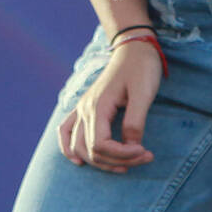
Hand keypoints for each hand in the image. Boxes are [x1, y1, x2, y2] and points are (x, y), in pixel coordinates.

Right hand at [58, 39, 161, 171]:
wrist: (134, 48)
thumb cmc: (141, 67)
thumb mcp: (144, 93)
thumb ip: (135, 121)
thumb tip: (131, 147)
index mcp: (98, 105)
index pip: (100, 145)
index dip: (123, 155)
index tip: (145, 152)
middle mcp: (85, 109)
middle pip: (91, 151)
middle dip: (118, 161)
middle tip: (144, 157)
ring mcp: (82, 108)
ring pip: (80, 147)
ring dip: (102, 161)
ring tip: (126, 164)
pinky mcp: (85, 107)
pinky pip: (66, 131)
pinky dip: (68, 148)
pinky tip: (79, 161)